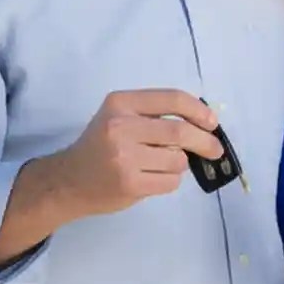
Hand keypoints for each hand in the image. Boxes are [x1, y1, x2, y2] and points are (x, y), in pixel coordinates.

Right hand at [56, 89, 222, 216]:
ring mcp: (124, 157)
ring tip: (160, 165)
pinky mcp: (129, 184)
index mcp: (121, 103)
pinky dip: (171, 180)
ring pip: (178, 160)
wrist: (68, 180)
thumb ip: (154, 114)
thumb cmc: (101, 145)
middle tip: (215, 150)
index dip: (199, 110)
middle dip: (205, 141)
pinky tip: (152, 178)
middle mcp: (121, 126)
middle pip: (180, 132)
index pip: (171, 99)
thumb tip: (204, 122)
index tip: (212, 122)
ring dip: (180, 163)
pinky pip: (170, 182)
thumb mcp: (120, 116)